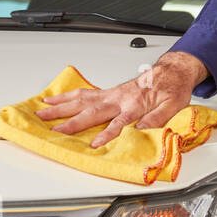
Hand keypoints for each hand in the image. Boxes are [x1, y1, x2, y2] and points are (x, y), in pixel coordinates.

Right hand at [34, 51, 207, 147]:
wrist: (172, 71)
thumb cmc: (173, 89)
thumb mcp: (174, 105)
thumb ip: (158, 117)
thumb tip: (142, 130)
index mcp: (135, 105)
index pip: (118, 123)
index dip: (106, 135)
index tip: (93, 145)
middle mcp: (119, 98)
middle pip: (91, 112)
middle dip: (71, 122)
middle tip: (53, 130)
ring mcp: (111, 94)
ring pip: (82, 100)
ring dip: (62, 106)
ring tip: (42, 111)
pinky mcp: (108, 91)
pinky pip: (84, 93)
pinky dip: (68, 96)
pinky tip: (55, 98)